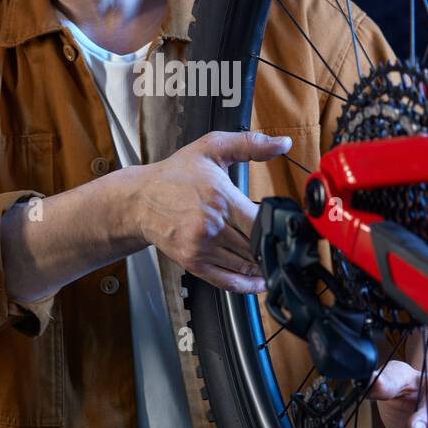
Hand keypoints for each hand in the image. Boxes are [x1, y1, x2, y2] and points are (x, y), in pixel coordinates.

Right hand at [135, 130, 291, 292]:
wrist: (140, 200)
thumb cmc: (175, 175)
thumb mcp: (211, 148)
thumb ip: (249, 144)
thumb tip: (282, 143)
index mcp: (220, 199)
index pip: (262, 223)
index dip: (280, 227)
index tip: (288, 225)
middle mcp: (211, 227)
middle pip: (257, 247)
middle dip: (275, 247)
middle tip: (287, 244)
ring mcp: (201, 248)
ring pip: (245, 266)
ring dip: (265, 267)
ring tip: (275, 259)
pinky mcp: (193, 263)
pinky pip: (227, 281)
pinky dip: (247, 285)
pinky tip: (259, 281)